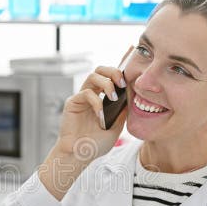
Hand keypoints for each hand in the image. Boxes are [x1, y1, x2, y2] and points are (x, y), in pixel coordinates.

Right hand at [38, 48, 132, 199]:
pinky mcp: (72, 103)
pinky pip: (86, 93)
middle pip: (101, 69)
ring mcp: (81, 97)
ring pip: (93, 76)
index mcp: (103, 97)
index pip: (113, 75)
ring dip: (106, 83)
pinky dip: (96, 103)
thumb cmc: (96, 143)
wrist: (80, 156)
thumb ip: (123, 109)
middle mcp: (92, 93)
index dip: (122, 61)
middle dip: (113, 71)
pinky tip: (100, 116)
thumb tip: (134, 93)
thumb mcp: (117, 125)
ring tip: (113, 97)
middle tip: (122, 83)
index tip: (132, 49)